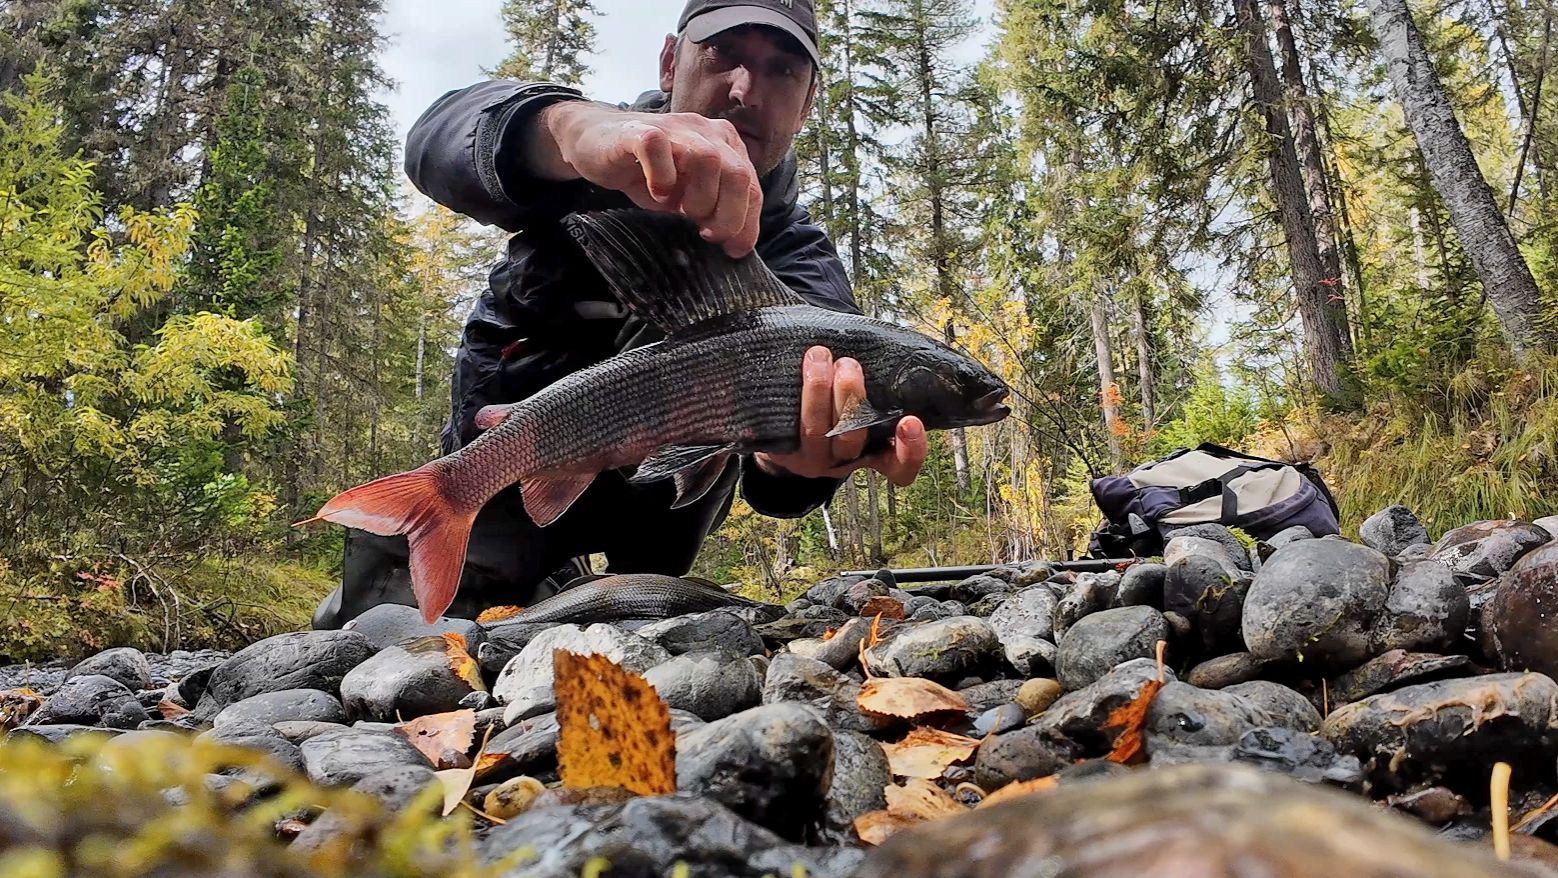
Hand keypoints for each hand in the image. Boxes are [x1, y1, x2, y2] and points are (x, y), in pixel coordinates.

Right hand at [532, 102, 761, 257]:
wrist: (596, 144)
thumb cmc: (648, 174)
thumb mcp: (687, 196)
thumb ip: (714, 209)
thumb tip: (736, 244)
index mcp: (724, 144)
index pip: (750, 185)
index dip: (747, 222)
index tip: (733, 250)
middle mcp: (704, 130)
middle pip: (737, 173)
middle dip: (729, 214)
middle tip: (707, 234)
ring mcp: (673, 127)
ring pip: (707, 159)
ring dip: (699, 197)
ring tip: (681, 212)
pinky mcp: (639, 131)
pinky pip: (658, 148)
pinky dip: (661, 177)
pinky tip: (656, 193)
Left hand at [753, 346, 927, 485]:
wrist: (788, 424)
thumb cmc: (838, 400)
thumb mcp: (865, 397)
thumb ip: (880, 382)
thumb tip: (890, 343)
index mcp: (874, 452)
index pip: (901, 467)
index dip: (910, 450)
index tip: (910, 420)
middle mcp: (844, 459)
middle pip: (852, 439)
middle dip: (852, 398)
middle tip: (848, 365)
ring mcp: (811, 457)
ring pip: (816, 430)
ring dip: (818, 391)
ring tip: (819, 356)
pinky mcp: (782, 450)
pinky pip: (785, 428)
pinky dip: (790, 398)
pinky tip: (786, 374)